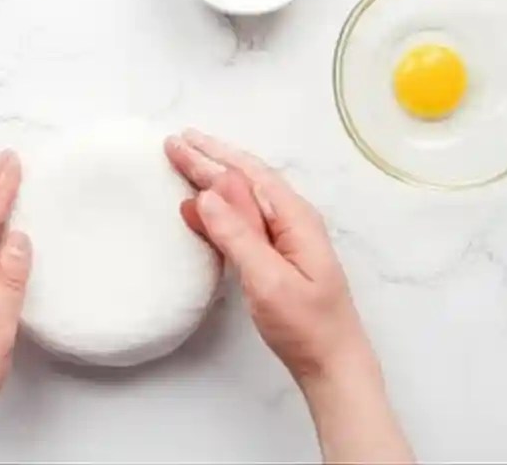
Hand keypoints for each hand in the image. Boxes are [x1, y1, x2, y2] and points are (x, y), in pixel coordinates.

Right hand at [165, 129, 367, 381]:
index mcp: (294, 218)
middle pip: (246, 179)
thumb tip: (208, 193)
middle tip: (174, 143)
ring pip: (243, 197)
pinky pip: (243, 220)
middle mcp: (292, 220)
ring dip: (212, 179)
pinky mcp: (277, 257)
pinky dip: (218, 208)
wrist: (332, 365)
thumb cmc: (305, 326)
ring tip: (184, 162)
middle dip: (210, 159)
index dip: (212, 156)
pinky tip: (200, 208)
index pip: (247, 174)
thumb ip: (238, 234)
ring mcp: (286, 238)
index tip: (179, 141)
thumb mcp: (268, 280)